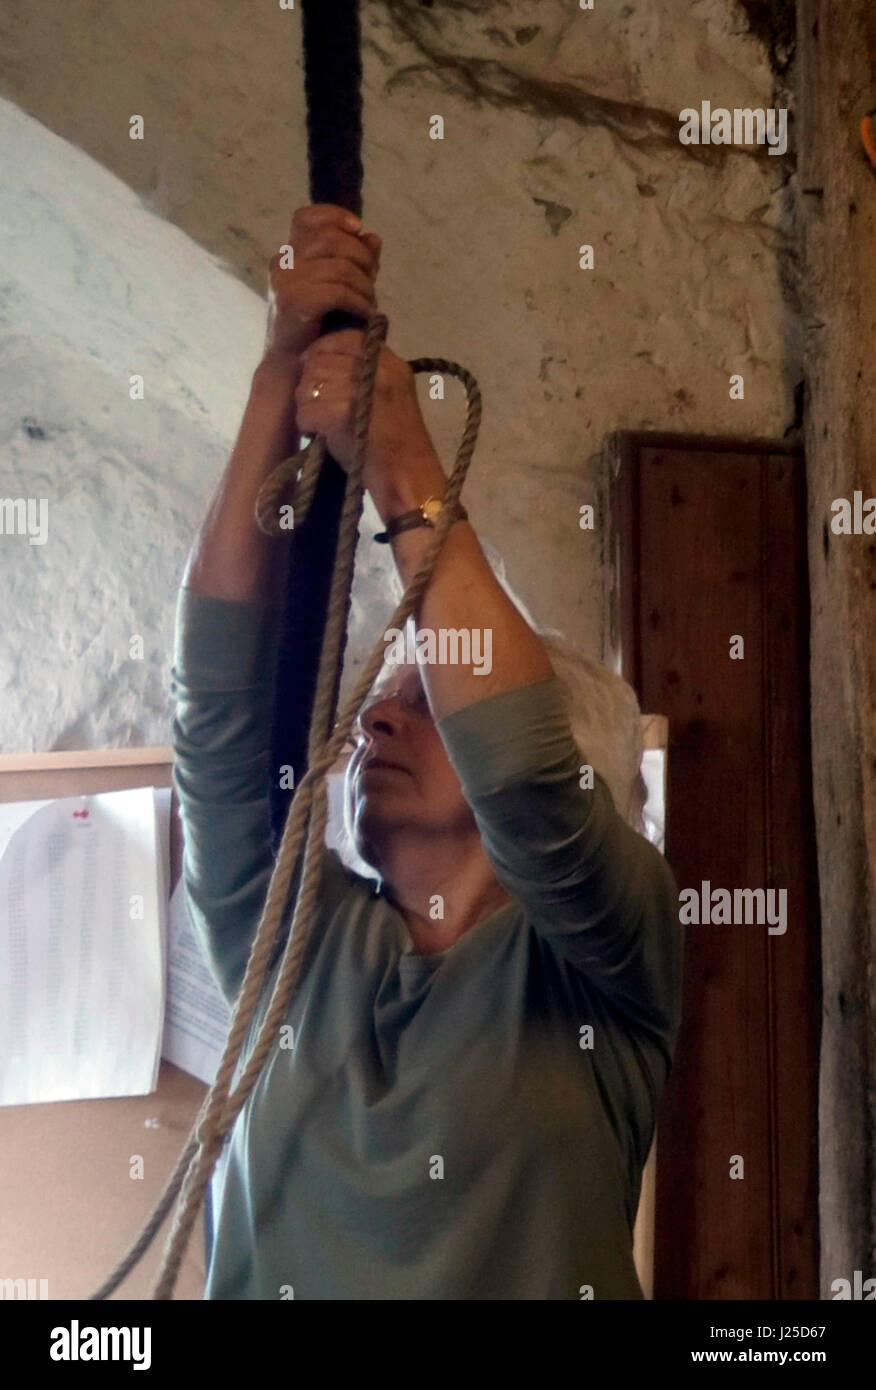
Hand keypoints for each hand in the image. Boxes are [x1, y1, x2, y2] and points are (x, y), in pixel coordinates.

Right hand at [264, 204, 381, 358]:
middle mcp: (283, 261)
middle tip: (372, 282)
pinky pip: (338, 292)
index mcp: (290, 253)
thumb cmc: (316, 325)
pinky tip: (363, 314)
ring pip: (340, 267)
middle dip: (361, 258)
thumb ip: (355, 260)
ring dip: (364, 286)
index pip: (307, 217)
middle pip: (331, 239)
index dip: (335, 216)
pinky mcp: (294, 301)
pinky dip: (358, 302)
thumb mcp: (339, 286)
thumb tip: (372, 238)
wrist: (292, 364)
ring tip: (369, 304)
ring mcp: (285, 281)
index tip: (358, 229)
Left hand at [294, 328, 434, 479]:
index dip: (321, 353)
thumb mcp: (385, 394)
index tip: (316, 375)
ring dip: (306, 406)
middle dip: (310, 384)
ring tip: (317, 423)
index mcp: (389, 361)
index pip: (343, 338)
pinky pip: (307, 410)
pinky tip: (316, 434)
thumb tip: (318, 360)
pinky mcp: (344, 411)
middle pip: (319, 360)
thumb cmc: (395, 444)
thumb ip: (361, 373)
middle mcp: (378, 367)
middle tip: (316, 406)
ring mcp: (361, 388)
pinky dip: (306, 425)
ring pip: (308, 385)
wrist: (409, 478)